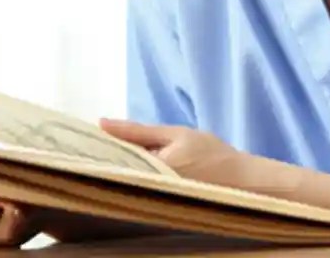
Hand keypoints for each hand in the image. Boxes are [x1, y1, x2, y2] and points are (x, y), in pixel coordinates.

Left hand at [99, 118, 244, 186]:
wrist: (240, 181)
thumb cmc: (210, 154)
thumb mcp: (175, 134)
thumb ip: (138, 131)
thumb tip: (101, 123)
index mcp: (150, 169)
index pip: (113, 159)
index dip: (101, 147)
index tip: (88, 138)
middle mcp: (148, 189)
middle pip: (117, 173)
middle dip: (109, 158)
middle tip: (100, 145)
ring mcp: (153, 200)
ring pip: (127, 181)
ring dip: (120, 168)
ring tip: (114, 156)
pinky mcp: (158, 206)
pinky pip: (138, 190)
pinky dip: (133, 178)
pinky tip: (133, 169)